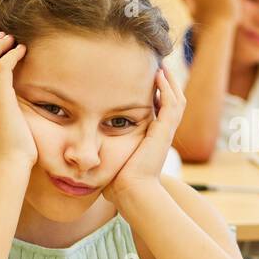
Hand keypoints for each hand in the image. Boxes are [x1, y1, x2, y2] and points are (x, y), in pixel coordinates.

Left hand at [104, 65, 185, 203]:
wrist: (131, 192)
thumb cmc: (118, 182)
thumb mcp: (111, 160)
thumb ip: (103, 151)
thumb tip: (82, 152)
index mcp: (152, 139)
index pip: (159, 110)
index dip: (156, 94)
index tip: (145, 79)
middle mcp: (162, 134)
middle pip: (172, 102)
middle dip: (167, 83)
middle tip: (158, 66)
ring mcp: (166, 133)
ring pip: (176, 100)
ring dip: (170, 81)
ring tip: (161, 65)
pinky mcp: (164, 132)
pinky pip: (172, 104)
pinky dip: (168, 88)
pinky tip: (159, 74)